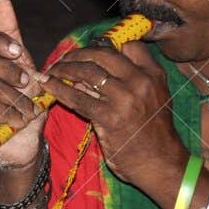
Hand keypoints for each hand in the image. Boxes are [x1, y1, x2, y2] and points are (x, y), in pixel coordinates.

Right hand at [0, 0, 46, 169]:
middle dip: (8, 70)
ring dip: (15, 96)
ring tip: (31, 107)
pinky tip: (21, 119)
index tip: (20, 52)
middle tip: (29, 81)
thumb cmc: (21, 99)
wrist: (25, 140)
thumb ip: (9, 32)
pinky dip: (9, 112)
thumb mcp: (21, 64)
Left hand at [45, 40, 184, 198]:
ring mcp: (125, 98)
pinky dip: (59, 90)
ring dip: (64, 69)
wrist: (160, 163)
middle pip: (103, 54)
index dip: (105, 45)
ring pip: (87, 72)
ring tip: (52, 71)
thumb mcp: (154, 99)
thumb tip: (95, 72)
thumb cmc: (154, 134)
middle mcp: (140, 81)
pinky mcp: (109, 117)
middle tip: (64, 59)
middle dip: (79, 54)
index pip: (129, 46)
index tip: (89, 51)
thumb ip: (131, 82)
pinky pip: (78, 98)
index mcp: (153, 74)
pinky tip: (48, 86)